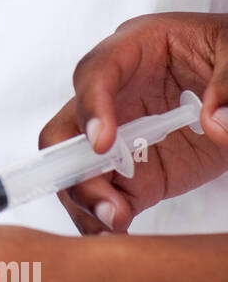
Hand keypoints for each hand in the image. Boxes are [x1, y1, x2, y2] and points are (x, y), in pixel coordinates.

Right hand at [39, 12, 227, 233]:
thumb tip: (215, 122)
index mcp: (134, 50)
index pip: (96, 73)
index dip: (91, 107)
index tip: (103, 143)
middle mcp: (114, 94)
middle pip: (67, 129)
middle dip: (74, 166)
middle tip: (104, 198)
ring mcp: (120, 137)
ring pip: (76, 169)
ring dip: (87, 199)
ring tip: (114, 223)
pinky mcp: (135, 172)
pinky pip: (106, 196)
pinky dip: (103, 217)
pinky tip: (115, 231)